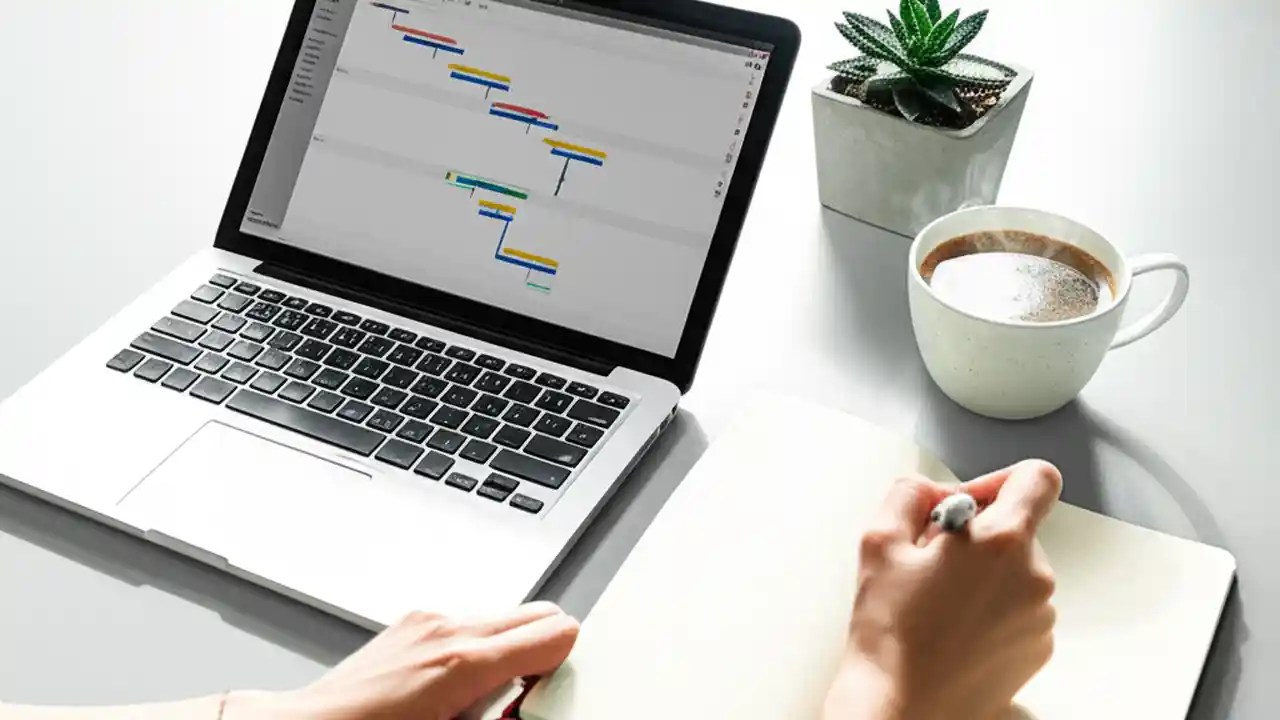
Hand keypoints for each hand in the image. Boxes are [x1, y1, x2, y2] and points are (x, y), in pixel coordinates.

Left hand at [226, 602, 577, 719]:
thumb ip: (502, 715)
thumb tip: (528, 708)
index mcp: (464, 662)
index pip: (555, 631)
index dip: (568, 662)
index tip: (559, 691)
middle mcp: (448, 629)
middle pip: (539, 613)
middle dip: (547, 651)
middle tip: (531, 696)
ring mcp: (427, 621)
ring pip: (503, 619)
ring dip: (510, 651)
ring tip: (483, 698)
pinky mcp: (411, 623)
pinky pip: (468, 624)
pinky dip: (477, 649)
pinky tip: (455, 686)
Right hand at [824, 460, 1062, 719]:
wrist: (901, 707)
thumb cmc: (890, 633)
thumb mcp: (879, 540)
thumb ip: (909, 493)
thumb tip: (932, 492)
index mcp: (1002, 542)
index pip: (1036, 478)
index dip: (998, 479)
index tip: (968, 499)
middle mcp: (1035, 577)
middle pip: (1017, 527)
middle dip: (976, 534)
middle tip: (930, 560)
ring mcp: (1040, 617)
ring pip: (1016, 570)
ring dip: (982, 573)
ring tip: (937, 600)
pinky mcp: (1037, 649)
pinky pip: (1018, 607)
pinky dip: (990, 608)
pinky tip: (953, 627)